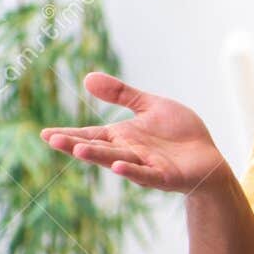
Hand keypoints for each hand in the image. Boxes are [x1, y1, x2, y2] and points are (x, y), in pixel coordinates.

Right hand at [40, 72, 228, 192]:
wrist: (208, 158)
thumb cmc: (180, 133)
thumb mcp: (151, 106)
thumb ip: (122, 94)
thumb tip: (87, 77)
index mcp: (122, 136)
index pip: (90, 135)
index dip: (69, 135)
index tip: (45, 134)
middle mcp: (128, 152)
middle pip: (98, 148)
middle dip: (75, 145)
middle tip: (51, 140)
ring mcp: (145, 165)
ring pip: (118, 160)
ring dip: (99, 156)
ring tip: (79, 150)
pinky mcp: (164, 176)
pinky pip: (146, 173)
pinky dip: (132, 171)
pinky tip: (118, 166)